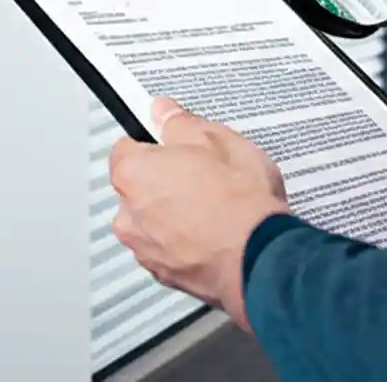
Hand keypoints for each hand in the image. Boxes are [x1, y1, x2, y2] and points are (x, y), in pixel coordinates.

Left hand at [109, 97, 289, 330]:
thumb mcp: (216, 139)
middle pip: (138, 187)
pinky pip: (168, 249)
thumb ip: (179, 123)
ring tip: (213, 208)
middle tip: (202, 175)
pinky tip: (214, 234)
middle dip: (164, 180)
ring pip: (152, 221)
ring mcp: (145, 248)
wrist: (260, 258)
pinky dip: (184, 242)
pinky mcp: (165, 274)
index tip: (174, 145)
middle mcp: (128, 215)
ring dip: (173, 214)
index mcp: (133, 173)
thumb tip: (165, 113)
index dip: (154, 144)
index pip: (126, 147)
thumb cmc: (239, 203)